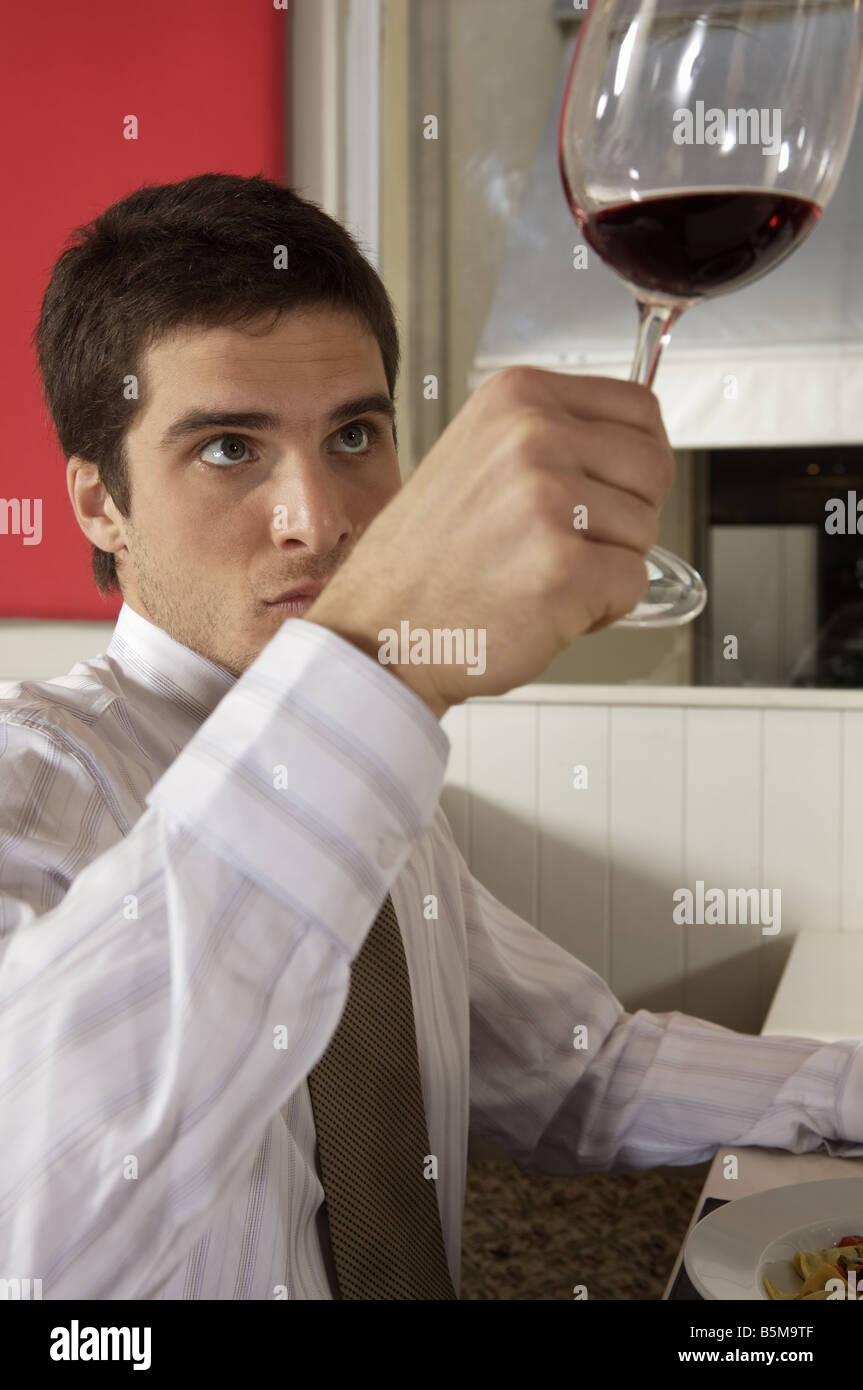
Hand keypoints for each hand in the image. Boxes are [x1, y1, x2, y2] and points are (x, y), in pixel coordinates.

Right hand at [305, 366, 673, 718]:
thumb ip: (551, 436)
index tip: (605, 492)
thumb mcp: (479, 455)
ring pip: (646, 531)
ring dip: (608, 566)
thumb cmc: (428, 560)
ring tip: (541, 575)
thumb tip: (631, 444)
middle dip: (628, 516)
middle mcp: (532, 435)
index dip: (635, 461)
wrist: (380, 633)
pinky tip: (548, 606)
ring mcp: (547, 500)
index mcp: (516, 397)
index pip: (639, 408)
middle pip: (654, 467)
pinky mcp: (563, 568)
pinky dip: (603, 609)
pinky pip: (634, 584)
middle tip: (570, 544)